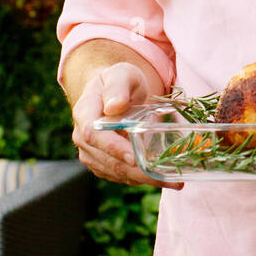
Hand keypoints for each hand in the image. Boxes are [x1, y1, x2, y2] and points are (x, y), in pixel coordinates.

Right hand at [71, 61, 181, 190]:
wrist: (113, 93)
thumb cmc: (119, 81)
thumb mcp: (122, 74)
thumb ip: (118, 87)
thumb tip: (114, 106)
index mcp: (84, 113)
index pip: (93, 135)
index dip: (112, 148)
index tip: (133, 158)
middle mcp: (83, 137)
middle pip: (107, 160)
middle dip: (137, 172)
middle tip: (165, 177)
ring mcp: (91, 153)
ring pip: (115, 172)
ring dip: (143, 179)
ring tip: (172, 181)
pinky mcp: (103, 163)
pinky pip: (120, 175)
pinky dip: (140, 179)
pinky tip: (161, 178)